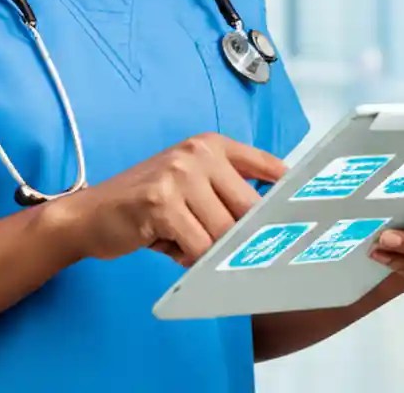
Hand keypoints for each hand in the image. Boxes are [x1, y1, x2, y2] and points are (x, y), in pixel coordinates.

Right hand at [42, 133, 286, 267]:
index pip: (269, 168)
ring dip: (211, 251)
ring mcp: (179, 175)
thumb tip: (274, 225)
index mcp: (211, 145)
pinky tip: (173, 250)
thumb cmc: (145, 207)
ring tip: (185, 244)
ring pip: (224, 232)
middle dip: (244, 237)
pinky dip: (191, 258)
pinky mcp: (162, 202)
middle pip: (249, 209)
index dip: (292, 193)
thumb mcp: (190, 186)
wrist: (88, 215)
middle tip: (245, 256)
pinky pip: (199, 245)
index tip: (314, 215)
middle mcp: (197, 153)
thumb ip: (229, 195)